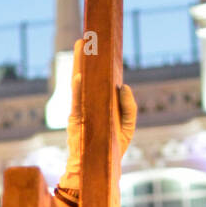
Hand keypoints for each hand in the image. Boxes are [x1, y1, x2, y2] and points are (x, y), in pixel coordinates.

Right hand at [59, 38, 136, 192]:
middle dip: (88, 57)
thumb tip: (125, 87)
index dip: (102, 64)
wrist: (100, 169)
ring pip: (80, 83)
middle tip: (88, 37)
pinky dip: (77, 90)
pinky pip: (76, 103)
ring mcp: (82, 110)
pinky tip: (78, 76)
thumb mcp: (128, 128)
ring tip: (79, 46)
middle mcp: (91, 103)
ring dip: (79, 65)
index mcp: (103, 103)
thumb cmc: (113, 150)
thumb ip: (130, 108)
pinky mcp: (75, 121)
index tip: (103, 45)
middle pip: (88, 75)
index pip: (102, 79)